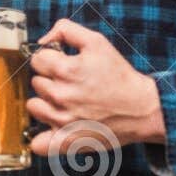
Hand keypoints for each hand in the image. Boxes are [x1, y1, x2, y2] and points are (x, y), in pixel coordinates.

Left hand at [26, 19, 165, 156]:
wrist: (142, 108)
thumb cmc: (119, 76)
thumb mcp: (97, 42)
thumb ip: (66, 30)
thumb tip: (42, 40)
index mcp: (66, 71)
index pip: (37, 60)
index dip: (50, 60)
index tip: (63, 65)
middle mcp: (61, 96)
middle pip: (35, 82)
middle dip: (50, 80)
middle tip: (71, 84)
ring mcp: (62, 120)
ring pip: (34, 107)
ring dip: (46, 104)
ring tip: (67, 103)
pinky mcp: (67, 141)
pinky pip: (38, 144)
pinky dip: (42, 138)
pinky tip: (54, 129)